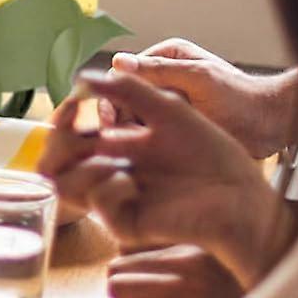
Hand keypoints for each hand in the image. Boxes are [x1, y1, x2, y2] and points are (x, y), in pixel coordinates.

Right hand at [42, 70, 288, 284]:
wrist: (240, 195)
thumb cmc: (212, 153)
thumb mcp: (169, 110)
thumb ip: (129, 90)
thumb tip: (84, 76)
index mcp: (120, 145)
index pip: (72, 132)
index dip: (65, 116)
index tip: (74, 102)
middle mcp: (112, 170)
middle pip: (57, 160)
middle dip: (59, 141)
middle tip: (79, 131)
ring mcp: (114, 198)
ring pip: (65, 184)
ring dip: (81, 163)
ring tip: (114, 158)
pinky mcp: (124, 222)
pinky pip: (96, 202)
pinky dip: (108, 185)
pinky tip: (132, 181)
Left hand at [106, 244, 243, 297]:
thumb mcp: (204, 267)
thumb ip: (166, 257)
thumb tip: (119, 254)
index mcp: (190, 251)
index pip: (122, 257)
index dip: (123, 277)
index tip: (135, 290)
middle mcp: (188, 268)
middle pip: (115, 277)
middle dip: (121, 295)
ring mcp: (189, 296)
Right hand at [108, 41, 297, 157]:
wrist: (269, 124)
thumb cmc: (240, 95)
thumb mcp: (198, 78)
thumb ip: (159, 70)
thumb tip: (118, 62)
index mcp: (164, 58)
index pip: (123, 75)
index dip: (112, 96)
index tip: (111, 120)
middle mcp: (161, 79)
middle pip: (122, 97)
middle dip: (117, 119)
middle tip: (115, 141)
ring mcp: (165, 104)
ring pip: (130, 119)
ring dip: (127, 134)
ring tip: (125, 154)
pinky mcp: (171, 127)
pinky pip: (146, 135)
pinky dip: (140, 145)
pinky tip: (137, 159)